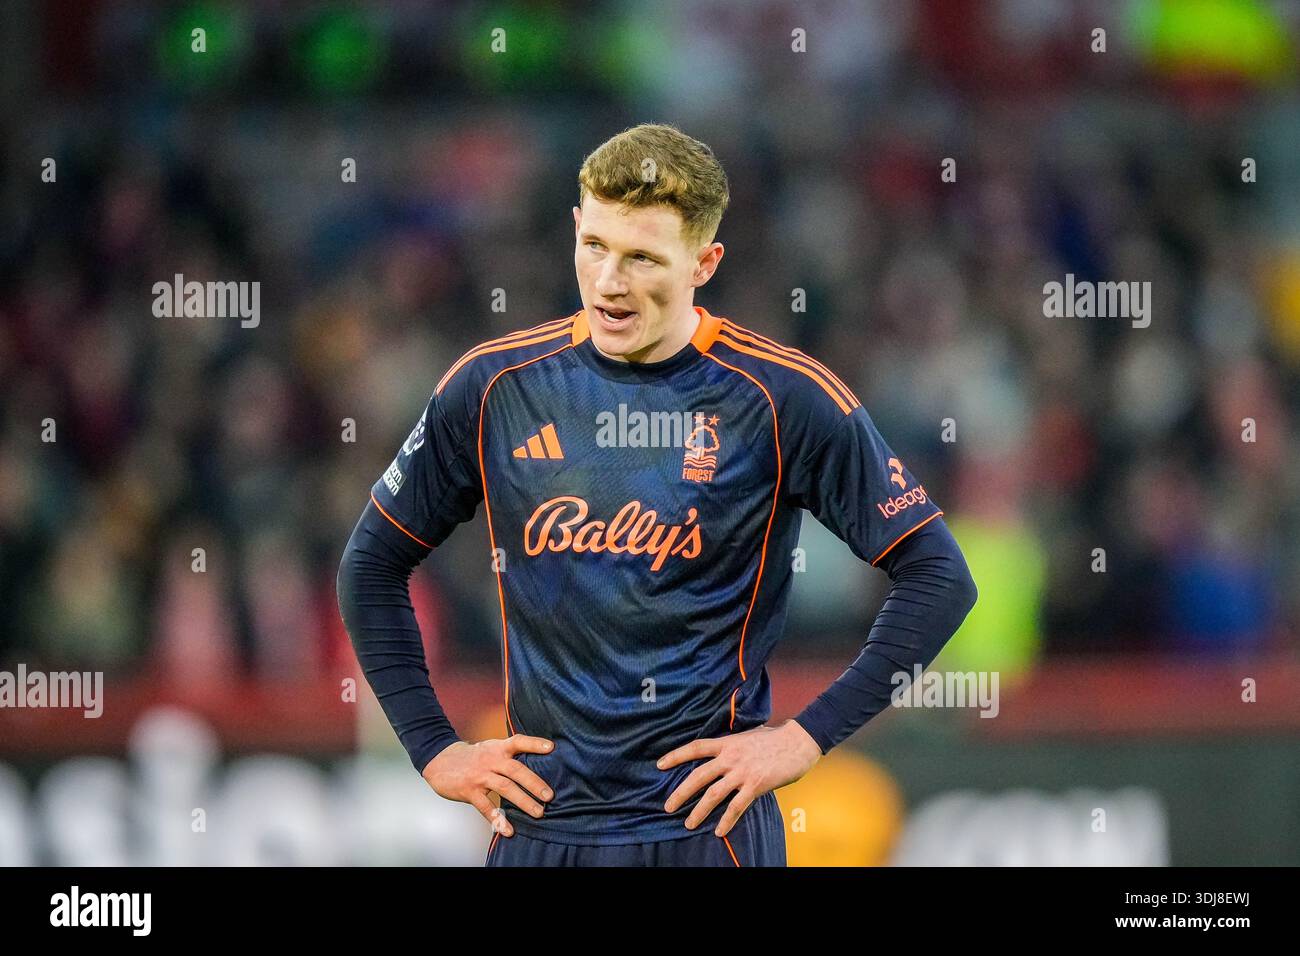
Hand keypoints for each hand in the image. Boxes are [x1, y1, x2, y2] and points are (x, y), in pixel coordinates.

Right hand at [421, 734, 554, 836]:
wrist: (440, 760)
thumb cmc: (472, 757)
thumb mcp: (490, 748)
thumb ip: (508, 754)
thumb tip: (537, 763)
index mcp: (497, 748)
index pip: (518, 741)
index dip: (534, 744)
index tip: (551, 748)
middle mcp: (490, 760)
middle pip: (515, 770)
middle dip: (534, 783)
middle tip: (549, 796)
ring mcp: (480, 776)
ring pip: (504, 788)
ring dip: (523, 801)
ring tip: (538, 812)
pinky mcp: (469, 791)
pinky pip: (486, 807)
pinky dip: (498, 819)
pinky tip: (509, 830)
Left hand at [658, 720, 821, 836]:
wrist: (798, 741)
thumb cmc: (774, 739)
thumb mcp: (747, 737)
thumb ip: (732, 746)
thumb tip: (720, 754)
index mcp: (727, 743)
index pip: (696, 747)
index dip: (676, 755)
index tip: (659, 764)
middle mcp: (731, 757)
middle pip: (698, 776)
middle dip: (681, 792)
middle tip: (668, 806)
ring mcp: (743, 772)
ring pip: (714, 794)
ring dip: (699, 811)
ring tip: (688, 824)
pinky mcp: (756, 785)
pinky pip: (737, 806)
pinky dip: (727, 820)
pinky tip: (719, 831)